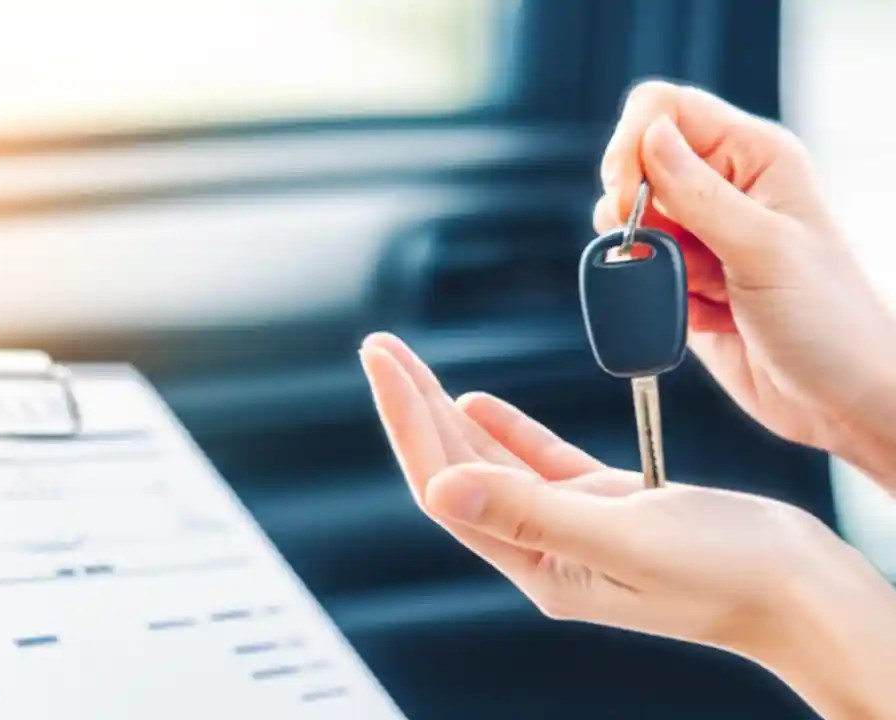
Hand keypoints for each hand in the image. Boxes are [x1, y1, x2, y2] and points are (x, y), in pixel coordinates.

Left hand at [359, 332, 895, 718]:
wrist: (804, 591)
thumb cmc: (728, 576)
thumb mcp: (624, 536)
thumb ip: (532, 510)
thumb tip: (441, 488)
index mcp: (538, 562)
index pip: (445, 485)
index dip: (406, 421)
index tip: (382, 363)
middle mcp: (545, 546)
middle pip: (456, 468)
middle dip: (413, 405)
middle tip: (379, 348)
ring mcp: (574, 526)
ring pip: (491, 461)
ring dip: (447, 411)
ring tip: (410, 365)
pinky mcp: (608, 506)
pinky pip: (539, 462)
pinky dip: (507, 429)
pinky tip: (478, 403)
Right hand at [595, 80, 895, 487]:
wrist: (841, 402)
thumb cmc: (830, 323)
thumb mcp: (763, 250)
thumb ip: (699, 193)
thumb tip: (648, 134)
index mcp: (754, 158)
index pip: (665, 110)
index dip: (632, 143)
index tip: (627, 192)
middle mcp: (725, 190)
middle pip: (634, 165)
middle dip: (628, 208)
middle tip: (658, 248)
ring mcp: (703, 238)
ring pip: (627, 223)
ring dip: (640, 259)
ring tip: (686, 289)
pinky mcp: (684, 284)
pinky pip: (636, 274)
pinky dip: (649, 297)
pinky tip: (693, 317)